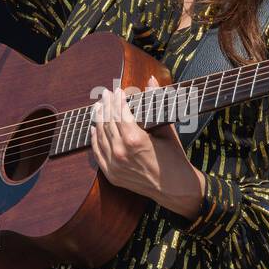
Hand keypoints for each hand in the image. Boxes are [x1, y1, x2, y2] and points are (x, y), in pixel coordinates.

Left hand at [90, 75, 205, 219]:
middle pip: (108, 122)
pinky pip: (98, 153)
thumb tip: (151, 81)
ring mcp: (114, 165)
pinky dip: (94, 139)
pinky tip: (94, 128)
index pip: (119, 113)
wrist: (175, 188)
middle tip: (106, 94)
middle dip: (106, 106)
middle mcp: (121, 152)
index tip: (117, 90)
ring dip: (98, 119)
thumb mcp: (166, 128)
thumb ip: (155, 103)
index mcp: (134, 139)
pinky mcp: (112, 175)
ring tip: (99, 107)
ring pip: (100, 136)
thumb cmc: (174, 157)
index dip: (117, 99)